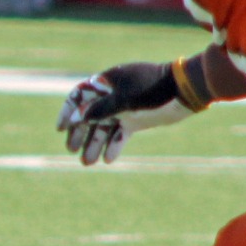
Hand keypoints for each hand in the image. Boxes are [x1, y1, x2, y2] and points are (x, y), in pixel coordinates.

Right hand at [57, 61, 197, 166]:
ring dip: (95, 143)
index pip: (80, 95)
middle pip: (89, 114)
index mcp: (107, 82)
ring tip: (88, 162)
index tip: (61, 129)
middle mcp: (113, 94)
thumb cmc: (153, 91)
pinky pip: (120, 133)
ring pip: (104, 127)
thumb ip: (99, 110)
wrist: (184, 93)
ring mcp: (124, 107)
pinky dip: (114, 145)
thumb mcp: (123, 100)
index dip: (68, 111)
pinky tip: (108, 159)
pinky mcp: (136, 120)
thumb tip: (74, 118)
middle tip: (72, 149)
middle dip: (80, 133)